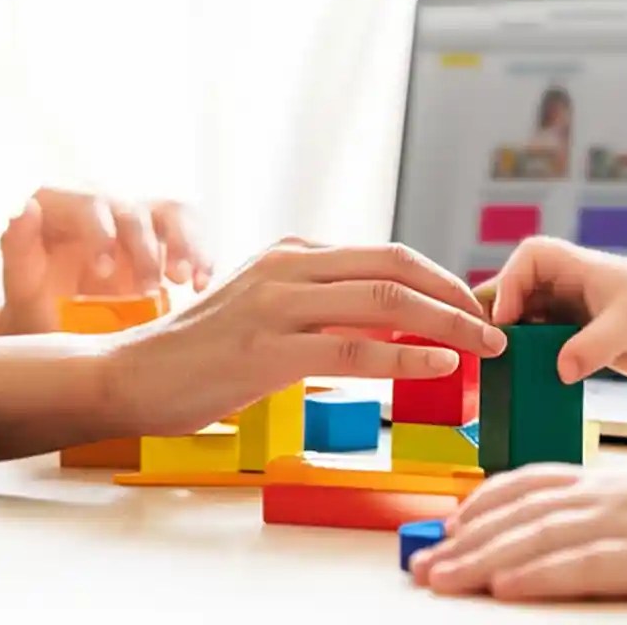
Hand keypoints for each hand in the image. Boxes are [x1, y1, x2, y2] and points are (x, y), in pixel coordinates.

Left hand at [0, 188, 212, 333]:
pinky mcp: (166, 239)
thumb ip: (17, 247)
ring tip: (188, 281)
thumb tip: (24, 206)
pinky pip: (193, 234)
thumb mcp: (19, 285)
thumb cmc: (36, 308)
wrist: (62, 332)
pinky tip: (202, 286)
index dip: (101, 233)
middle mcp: (104, 204)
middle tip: (147, 291)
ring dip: (185, 244)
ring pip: (174, 212)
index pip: (88, 203)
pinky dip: (202, 257)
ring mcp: (138, 219)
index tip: (103, 273)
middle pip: (134, 210)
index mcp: (63, 204)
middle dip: (145, 250)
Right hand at [105, 239, 508, 435]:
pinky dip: (405, 357)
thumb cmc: (200, 351)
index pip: (386, 256)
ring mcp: (277, 304)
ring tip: (485, 349)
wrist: (130, 374)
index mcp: (293, 253)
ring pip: (384, 301)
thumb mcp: (264, 309)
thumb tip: (385, 322)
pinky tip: (438, 365)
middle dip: (456, 297)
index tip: (474, 311)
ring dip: (446, 324)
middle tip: (495, 328)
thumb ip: (318, 305)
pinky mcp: (267, 349)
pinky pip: (353, 349)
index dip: (440, 281)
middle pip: (396, 267)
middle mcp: (289, 266)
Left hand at [409, 463, 626, 600]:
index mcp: (598, 480)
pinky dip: (538, 576)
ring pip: (533, 541)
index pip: (522, 485)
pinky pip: (580, 566)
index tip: (449, 525)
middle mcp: (597, 497)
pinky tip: (506, 586)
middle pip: (515, 518)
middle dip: (462, 544)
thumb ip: (599, 504)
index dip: (479, 506)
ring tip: (443, 579)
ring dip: (481, 561)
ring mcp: (618, 525)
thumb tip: (559, 526)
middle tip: (422, 566)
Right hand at [474, 236, 626, 382]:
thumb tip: (562, 369)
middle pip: (511, 293)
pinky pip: (535, 348)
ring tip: (501, 371)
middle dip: (497, 318)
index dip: (508, 286)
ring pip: (519, 323)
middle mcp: (559, 285)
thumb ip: (594, 346)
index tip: (507, 319)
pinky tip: (523, 382)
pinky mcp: (567, 339)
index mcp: (570, 264)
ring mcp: (561, 312)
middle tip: (490, 350)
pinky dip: (526, 363)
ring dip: (509, 345)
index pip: (526, 261)